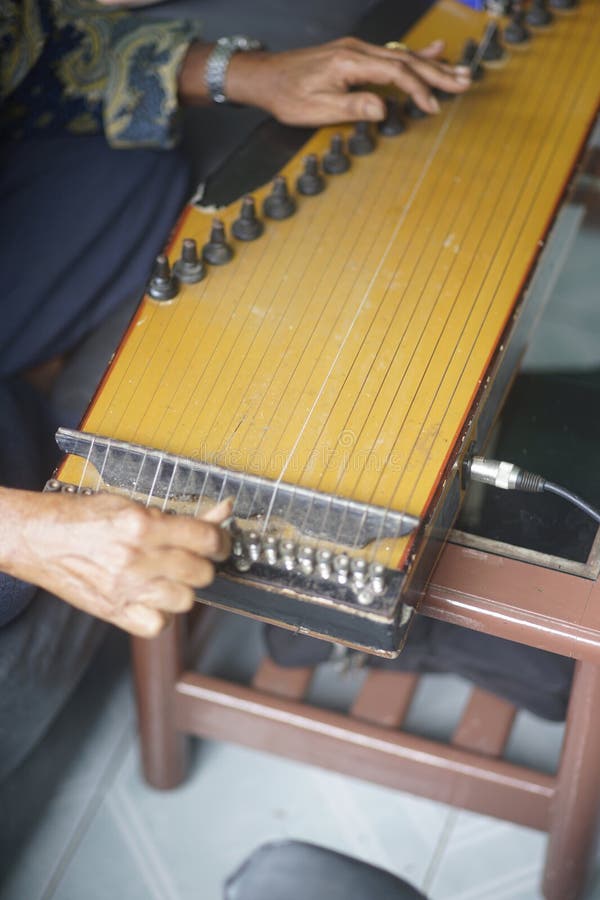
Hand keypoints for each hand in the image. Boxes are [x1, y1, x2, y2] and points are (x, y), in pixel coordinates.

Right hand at [0, 488, 230, 636]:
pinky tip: (152, 599)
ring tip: (167, 578)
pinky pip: (158, 624)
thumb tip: (221, 512)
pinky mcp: (113, 611)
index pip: (205, 538)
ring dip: (183, 590)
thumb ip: (176, 514)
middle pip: (200, 573)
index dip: (221, 542)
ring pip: (185, 601)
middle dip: (203, 565)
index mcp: (142, 525)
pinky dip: (161, 615)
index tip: (220, 543)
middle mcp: (136, 558)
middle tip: (192, 559)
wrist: (37, 538)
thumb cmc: (82, 517)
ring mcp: (125, 589)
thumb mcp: (130, 504)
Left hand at [225, 37, 470, 123]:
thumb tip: (384, 108)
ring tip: (458, 72)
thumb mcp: (317, 109)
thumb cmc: (288, 96)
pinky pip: (391, 54)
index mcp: (350, 62)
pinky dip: (414, 56)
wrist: (267, 77)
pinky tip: (433, 53)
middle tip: (464, 82)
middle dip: (437, 73)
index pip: (395, 73)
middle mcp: (358, 50)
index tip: (432, 106)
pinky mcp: (354, 55)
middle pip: (406, 61)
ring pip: (402, 56)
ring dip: (432, 66)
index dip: (417, 90)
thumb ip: (353, 107)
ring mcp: (357, 50)